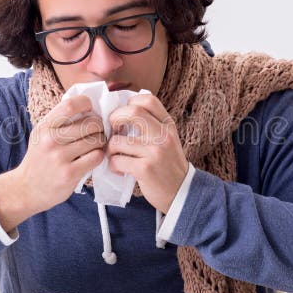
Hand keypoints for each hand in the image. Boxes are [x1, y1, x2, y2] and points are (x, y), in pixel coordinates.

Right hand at [0, 95, 105, 230]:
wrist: (26, 189)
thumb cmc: (39, 159)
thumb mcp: (41, 135)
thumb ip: (59, 122)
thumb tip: (87, 107)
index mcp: (44, 127)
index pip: (70, 105)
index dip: (86, 104)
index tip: (90, 109)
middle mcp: (50, 140)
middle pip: (90, 123)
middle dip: (99, 126)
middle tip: (98, 132)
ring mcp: (59, 157)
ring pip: (96, 140)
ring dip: (101, 142)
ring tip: (96, 145)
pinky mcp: (69, 174)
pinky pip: (96, 157)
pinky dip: (99, 156)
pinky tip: (93, 157)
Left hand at [106, 95, 188, 212]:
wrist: (182, 192)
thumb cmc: (168, 165)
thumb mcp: (167, 140)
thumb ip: (151, 125)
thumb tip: (121, 112)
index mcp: (168, 125)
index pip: (148, 100)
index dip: (129, 103)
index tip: (123, 116)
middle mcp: (164, 135)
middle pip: (132, 112)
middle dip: (114, 119)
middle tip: (113, 131)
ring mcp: (155, 152)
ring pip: (118, 140)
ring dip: (110, 149)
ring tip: (115, 156)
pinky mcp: (145, 169)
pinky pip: (117, 160)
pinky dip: (113, 165)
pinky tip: (120, 169)